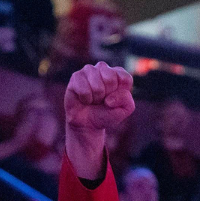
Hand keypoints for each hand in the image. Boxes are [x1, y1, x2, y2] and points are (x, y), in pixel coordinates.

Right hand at [63, 62, 133, 178]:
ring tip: (92, 102)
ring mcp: (86, 73)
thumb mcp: (123, 112)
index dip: (121, 92)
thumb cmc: (106, 118)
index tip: (114, 103)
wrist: (87, 129)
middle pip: (110, 76)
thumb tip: (111, 98)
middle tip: (101, 103)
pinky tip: (83, 100)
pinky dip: (84, 95)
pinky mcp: (74, 80)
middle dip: (107, 94)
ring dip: (96, 95)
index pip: (124, 77)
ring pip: (96, 78)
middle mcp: (102, 71)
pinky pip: (82, 84)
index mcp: (116, 76)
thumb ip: (126, 103)